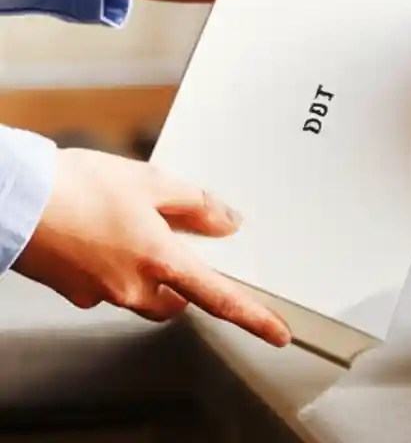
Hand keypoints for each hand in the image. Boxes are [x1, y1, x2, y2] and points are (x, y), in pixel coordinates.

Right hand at [13, 148, 290, 346]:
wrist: (11, 198)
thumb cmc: (74, 188)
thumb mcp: (151, 181)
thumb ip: (197, 204)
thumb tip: (227, 221)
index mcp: (159, 261)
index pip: (220, 299)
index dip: (254, 318)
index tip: (278, 333)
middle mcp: (132, 287)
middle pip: (178, 300)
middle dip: (185, 282)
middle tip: (181, 245)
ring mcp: (100, 293)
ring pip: (142, 294)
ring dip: (149, 272)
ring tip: (133, 227)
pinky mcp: (74, 290)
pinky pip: (109, 284)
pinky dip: (114, 265)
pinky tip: (103, 234)